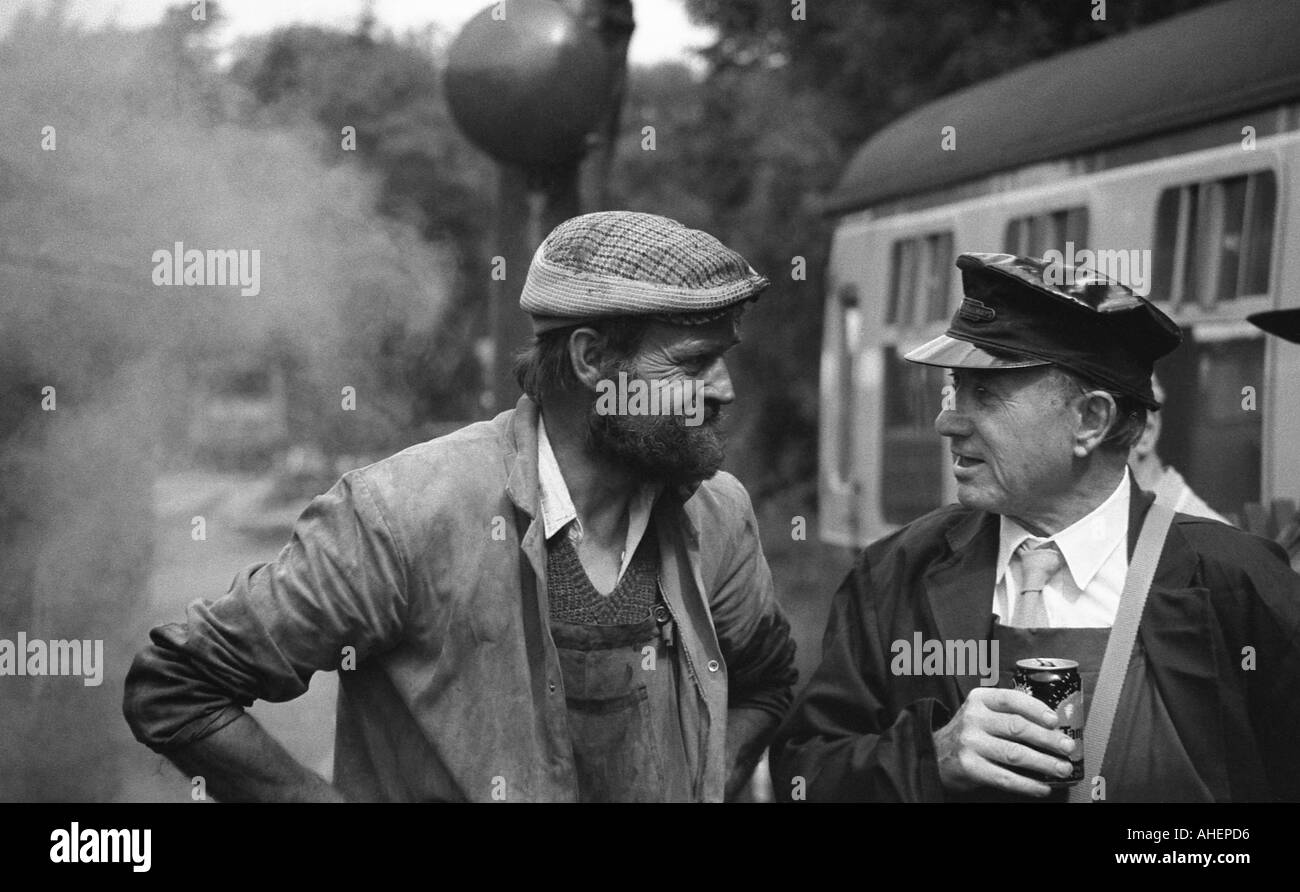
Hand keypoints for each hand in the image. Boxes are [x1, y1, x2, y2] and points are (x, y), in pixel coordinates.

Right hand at [933, 687, 1075, 796]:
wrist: (936, 753)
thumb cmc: (969, 733)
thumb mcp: (982, 712)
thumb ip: (1008, 712)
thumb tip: (1052, 726)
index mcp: (979, 699)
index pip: (1011, 699)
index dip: (1036, 709)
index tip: (1055, 721)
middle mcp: (973, 718)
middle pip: (1017, 727)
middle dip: (1048, 739)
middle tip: (1067, 747)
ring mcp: (970, 743)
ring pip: (1015, 753)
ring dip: (1044, 763)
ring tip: (1062, 768)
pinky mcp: (970, 767)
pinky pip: (1005, 777)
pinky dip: (1027, 785)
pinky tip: (1042, 787)